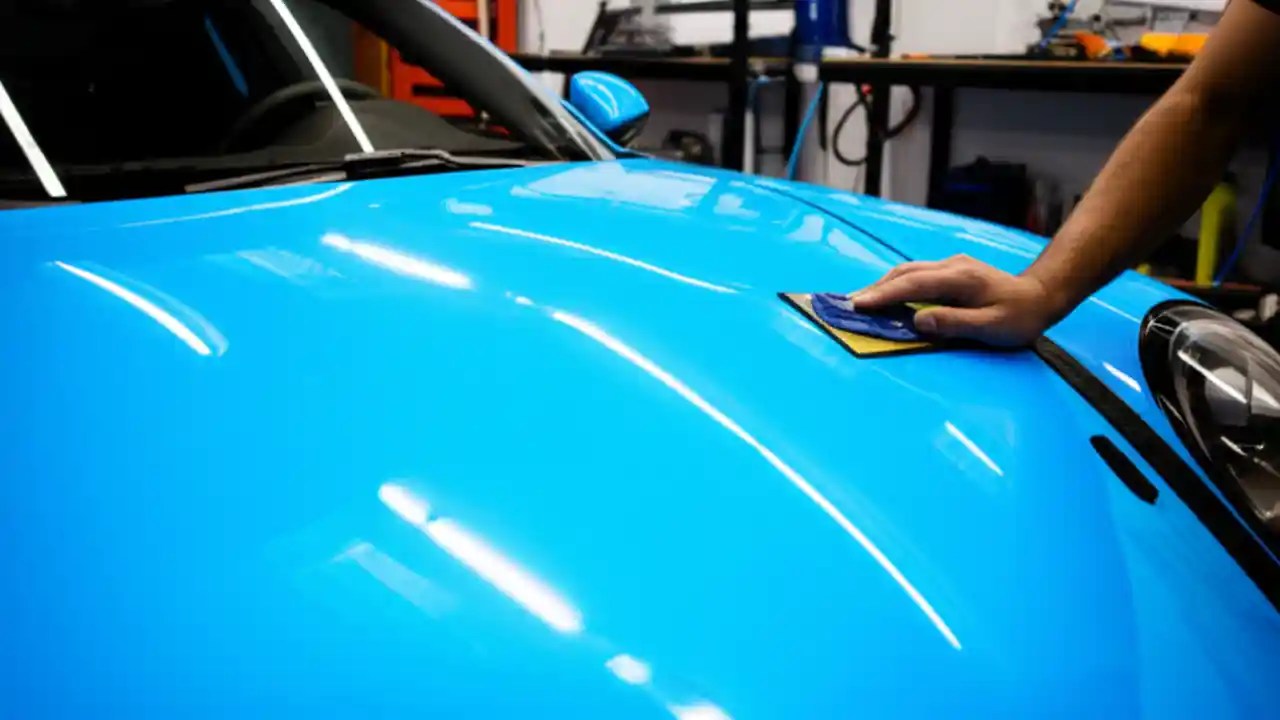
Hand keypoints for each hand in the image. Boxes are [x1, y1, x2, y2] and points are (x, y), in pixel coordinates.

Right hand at [852, 255, 1062, 346]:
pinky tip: (888, 294)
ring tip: (861, 300)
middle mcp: (952, 266)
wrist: (1041, 295)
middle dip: (874, 288)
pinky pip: (916, 274)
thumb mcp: (992, 327)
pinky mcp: (952, 269)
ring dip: (883, 285)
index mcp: (960, 279)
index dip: (883, 295)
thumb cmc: (1020, 317)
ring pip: (908, 271)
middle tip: (848, 303)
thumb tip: (917, 320)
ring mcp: (952, 265)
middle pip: (904, 273)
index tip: (858, 304)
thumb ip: (954, 324)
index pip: (912, 285)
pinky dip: (897, 284)